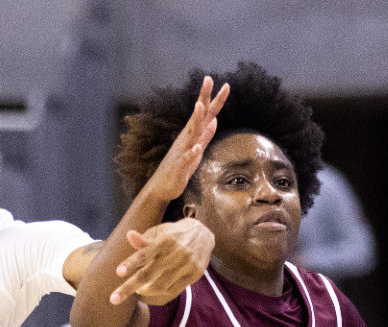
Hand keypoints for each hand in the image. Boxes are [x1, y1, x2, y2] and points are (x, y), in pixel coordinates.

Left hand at [111, 219, 215, 305]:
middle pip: (148, 274)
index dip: (131, 263)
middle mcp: (176, 253)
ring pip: (160, 286)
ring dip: (144, 292)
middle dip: (129, 287)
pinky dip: (159, 295)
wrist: (204, 234)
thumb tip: (129, 235)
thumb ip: (144, 239)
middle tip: (113, 299)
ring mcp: (186, 265)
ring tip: (137, 292)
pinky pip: (173, 291)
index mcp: (165, 240)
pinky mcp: (194, 275)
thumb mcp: (159, 232)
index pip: (144, 253)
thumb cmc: (174, 234)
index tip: (118, 272)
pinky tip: (150, 294)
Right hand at [137, 76, 229, 206]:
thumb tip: (215, 120)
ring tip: (200, 106)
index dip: (214, 99)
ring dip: (195, 120)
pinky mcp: (179, 167)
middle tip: (208, 79)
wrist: (163, 187)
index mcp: (193, 134)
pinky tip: (197, 147)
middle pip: (198, 116)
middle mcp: (187, 138)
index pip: (206, 113)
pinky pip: (186, 158)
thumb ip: (206, 135)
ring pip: (191, 133)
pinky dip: (191, 153)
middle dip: (203, 98)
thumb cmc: (181, 168)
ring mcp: (183, 151)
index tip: (224, 83)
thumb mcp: (198, 150)